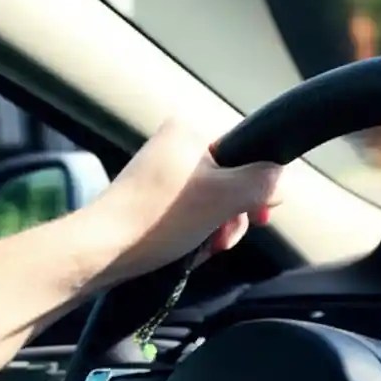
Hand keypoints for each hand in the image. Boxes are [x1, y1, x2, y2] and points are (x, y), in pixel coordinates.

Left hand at [75, 117, 282, 285]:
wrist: (100, 249)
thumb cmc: (159, 218)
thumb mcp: (225, 197)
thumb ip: (262, 183)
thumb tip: (280, 181)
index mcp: (190, 130)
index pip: (248, 152)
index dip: (258, 186)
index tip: (258, 216)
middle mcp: (175, 144)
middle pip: (233, 179)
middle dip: (235, 214)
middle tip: (223, 236)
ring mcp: (161, 171)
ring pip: (215, 200)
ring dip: (219, 228)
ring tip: (205, 246)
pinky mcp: (151, 197)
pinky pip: (193, 211)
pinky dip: (199, 231)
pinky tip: (191, 248)